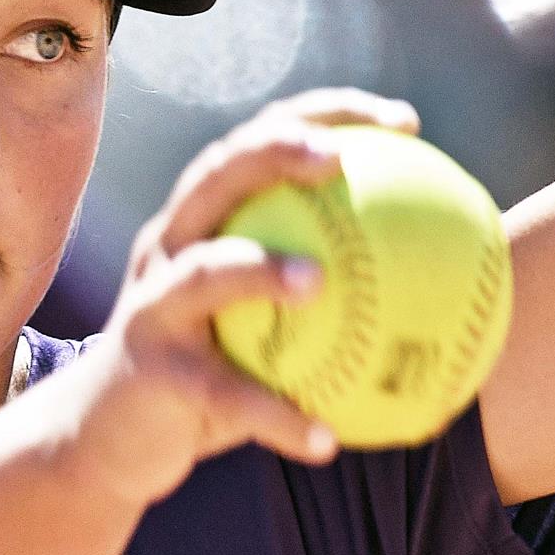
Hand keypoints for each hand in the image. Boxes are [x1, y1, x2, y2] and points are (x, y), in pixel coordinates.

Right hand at [59, 89, 421, 507]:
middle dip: (273, 152)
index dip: (326, 115)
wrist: (108, 436)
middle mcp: (171, 247)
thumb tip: (446, 288)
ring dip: (258, 270)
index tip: (404, 124)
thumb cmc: (206, 371)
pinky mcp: (149, 369)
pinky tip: (325, 439)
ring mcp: (153, 304)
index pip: (261, 140)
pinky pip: (221, 391)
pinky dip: (274, 415)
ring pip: (202, 271)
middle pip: (216, 176)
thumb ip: (324, 294)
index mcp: (204, 221)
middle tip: (337, 161)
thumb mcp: (256, 323)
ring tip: (317, 283)